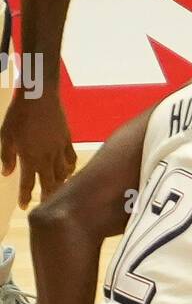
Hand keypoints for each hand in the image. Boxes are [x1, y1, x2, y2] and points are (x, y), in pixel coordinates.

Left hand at [1, 87, 75, 207]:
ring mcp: (59, 149)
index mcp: (29, 158)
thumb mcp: (5, 135)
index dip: (25, 197)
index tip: (24, 207)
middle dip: (47, 196)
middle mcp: (46, 158)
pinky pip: (72, 158)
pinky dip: (71, 167)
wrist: (39, 96)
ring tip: (58, 190)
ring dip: (60, 184)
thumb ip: (7, 156)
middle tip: (46, 205)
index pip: (27, 184)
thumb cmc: (18, 115)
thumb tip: (6, 173)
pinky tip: (69, 170)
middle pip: (49, 183)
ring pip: (63, 174)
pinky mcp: (67, 140)